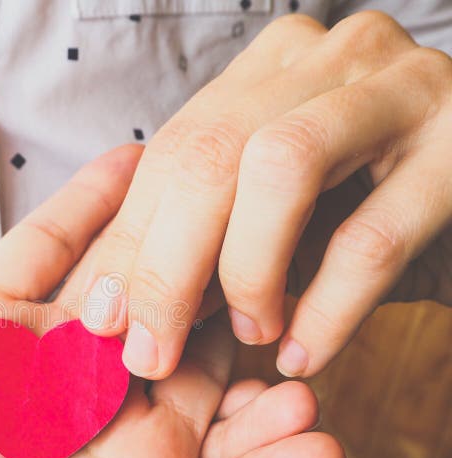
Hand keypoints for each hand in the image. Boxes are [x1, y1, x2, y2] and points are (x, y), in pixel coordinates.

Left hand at [82, 11, 451, 378]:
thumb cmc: (371, 202)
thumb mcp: (279, 207)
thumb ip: (213, 233)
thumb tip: (125, 303)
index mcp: (272, 69)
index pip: (176, 150)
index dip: (130, 239)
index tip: (101, 316)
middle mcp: (330, 59)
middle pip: (211, 155)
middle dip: (165, 268)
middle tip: (148, 351)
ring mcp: (401, 89)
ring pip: (280, 168)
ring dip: (247, 273)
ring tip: (252, 334)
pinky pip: (373, 235)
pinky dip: (327, 309)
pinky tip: (302, 354)